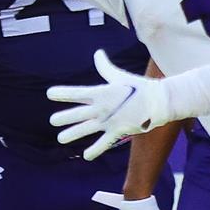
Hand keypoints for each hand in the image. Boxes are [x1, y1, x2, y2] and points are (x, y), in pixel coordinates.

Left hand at [47, 49, 177, 159]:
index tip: (50, 93)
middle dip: (64, 117)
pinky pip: (103, 143)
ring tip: (60, 139)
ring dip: (72, 134)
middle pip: (78, 113)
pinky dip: (95, 150)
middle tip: (52, 121)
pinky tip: (86, 156)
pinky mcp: (118, 131)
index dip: (63, 93)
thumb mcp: (119, 76)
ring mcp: (109, 120)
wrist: (159, 100)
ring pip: (86, 129)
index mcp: (101, 92)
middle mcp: (102, 107)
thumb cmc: (139, 87)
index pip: (77, 93)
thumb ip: (105, 67)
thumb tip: (98, 53)